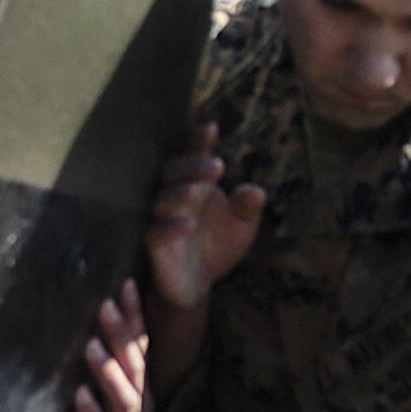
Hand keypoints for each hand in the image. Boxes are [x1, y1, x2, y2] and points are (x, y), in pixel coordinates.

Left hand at [66, 287, 164, 411]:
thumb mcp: (119, 405)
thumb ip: (113, 374)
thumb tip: (96, 334)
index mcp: (137, 391)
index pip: (139, 348)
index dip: (134, 318)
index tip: (125, 284)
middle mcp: (134, 406)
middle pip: (132, 365)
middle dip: (121, 334)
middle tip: (105, 304)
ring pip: (121, 398)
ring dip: (107, 371)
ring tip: (92, 346)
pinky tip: (78, 397)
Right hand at [145, 129, 265, 319]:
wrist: (200, 283)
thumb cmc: (218, 246)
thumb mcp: (242, 226)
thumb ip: (248, 208)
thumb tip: (255, 191)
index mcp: (196, 185)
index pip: (194, 158)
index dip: (199, 142)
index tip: (211, 128)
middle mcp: (176, 198)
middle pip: (173, 172)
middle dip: (192, 167)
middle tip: (217, 166)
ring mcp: (161, 220)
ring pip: (162, 200)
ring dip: (179, 193)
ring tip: (198, 191)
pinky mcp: (155, 247)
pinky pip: (155, 234)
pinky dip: (170, 228)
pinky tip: (187, 224)